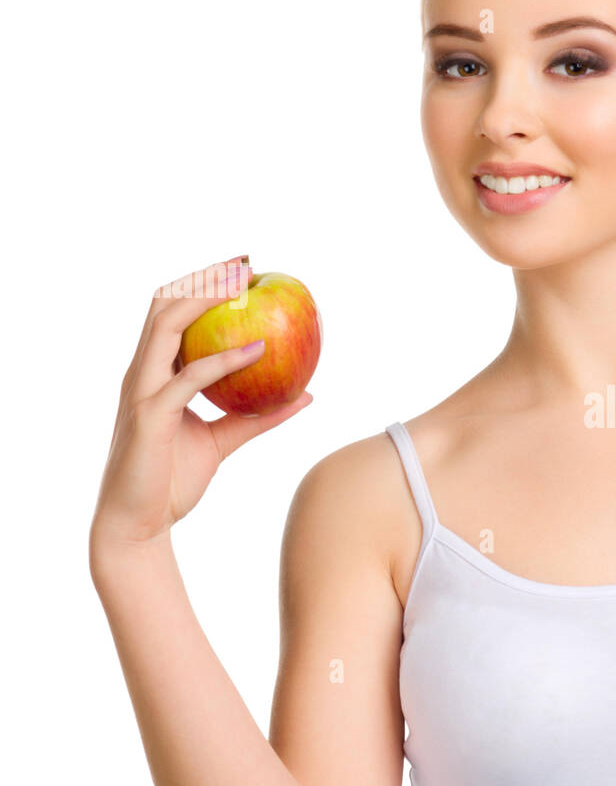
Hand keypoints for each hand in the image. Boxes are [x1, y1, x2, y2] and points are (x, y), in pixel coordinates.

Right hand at [90, 256, 312, 552]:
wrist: (141, 525)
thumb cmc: (172, 482)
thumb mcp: (223, 441)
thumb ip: (258, 417)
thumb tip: (304, 396)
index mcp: (154, 375)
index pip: (171, 315)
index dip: (202, 287)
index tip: (242, 267)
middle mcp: (142, 375)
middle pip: (164, 306)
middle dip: (203, 278)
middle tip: (245, 260)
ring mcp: (142, 392)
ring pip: (166, 327)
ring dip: (205, 299)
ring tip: (245, 284)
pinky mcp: (150, 415)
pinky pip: (191, 377)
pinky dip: (226, 360)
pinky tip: (260, 349)